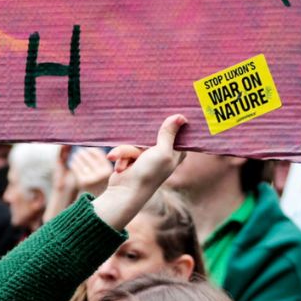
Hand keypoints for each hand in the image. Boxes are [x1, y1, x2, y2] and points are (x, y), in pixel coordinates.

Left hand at [69, 147, 111, 197]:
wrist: (98, 207)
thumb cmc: (103, 187)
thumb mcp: (108, 175)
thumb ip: (103, 162)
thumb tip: (92, 146)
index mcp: (110, 170)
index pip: (97, 153)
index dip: (91, 150)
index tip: (88, 149)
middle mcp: (102, 174)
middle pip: (88, 156)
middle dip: (83, 152)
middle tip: (80, 151)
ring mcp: (92, 178)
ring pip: (81, 160)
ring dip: (77, 157)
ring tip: (76, 156)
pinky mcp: (83, 182)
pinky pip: (76, 167)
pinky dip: (73, 163)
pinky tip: (73, 162)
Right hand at [92, 115, 186, 231]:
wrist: (124, 192)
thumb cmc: (148, 174)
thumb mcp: (162, 152)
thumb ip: (168, 134)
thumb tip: (181, 116)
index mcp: (176, 153)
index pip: (180, 133)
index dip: (177, 122)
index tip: (173, 108)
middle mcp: (163, 153)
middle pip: (156, 132)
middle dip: (144, 135)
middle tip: (144, 130)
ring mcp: (147, 155)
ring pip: (136, 139)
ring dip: (126, 151)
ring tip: (123, 164)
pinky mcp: (132, 156)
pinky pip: (126, 146)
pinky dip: (121, 155)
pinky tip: (120, 166)